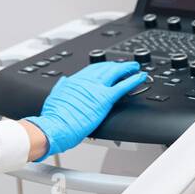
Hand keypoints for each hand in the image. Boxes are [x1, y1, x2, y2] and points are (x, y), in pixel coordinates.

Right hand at [23, 61, 146, 161]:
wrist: (55, 127)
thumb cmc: (53, 118)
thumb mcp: (54, 96)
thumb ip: (61, 87)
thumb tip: (63, 81)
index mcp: (74, 81)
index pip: (93, 70)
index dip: (103, 67)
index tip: (109, 67)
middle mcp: (86, 82)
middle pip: (106, 68)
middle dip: (117, 66)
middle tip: (125, 66)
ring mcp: (96, 89)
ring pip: (115, 73)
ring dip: (127, 68)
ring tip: (135, 68)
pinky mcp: (104, 99)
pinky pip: (122, 87)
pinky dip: (133, 80)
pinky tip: (140, 77)